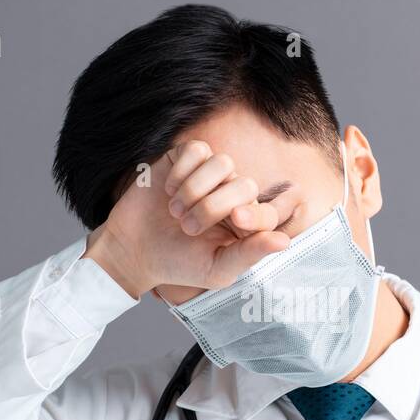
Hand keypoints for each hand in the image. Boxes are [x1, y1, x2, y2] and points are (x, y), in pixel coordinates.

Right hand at [83, 140, 290, 297]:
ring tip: (176, 211)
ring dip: (195, 190)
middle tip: (187, 227)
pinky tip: (168, 190)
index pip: (268, 212)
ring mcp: (211, 175)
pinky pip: (197, 150)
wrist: (134, 250)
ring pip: (222, 163)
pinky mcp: (185, 158)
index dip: (255, 213)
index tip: (236, 219)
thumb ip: (250, 255)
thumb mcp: (216, 270)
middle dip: (214, 207)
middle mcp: (233, 195)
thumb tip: (285, 242)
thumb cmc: (179, 264)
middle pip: (245, 184)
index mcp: (247, 224)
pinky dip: (181, 172)